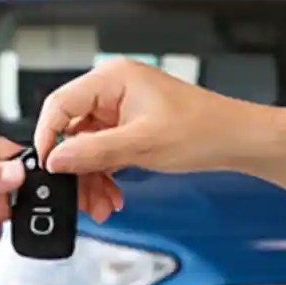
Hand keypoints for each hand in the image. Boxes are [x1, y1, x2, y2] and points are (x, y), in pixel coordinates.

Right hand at [35, 58, 285, 206]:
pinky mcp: (132, 128)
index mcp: (113, 79)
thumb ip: (93, 152)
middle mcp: (114, 90)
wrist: (238, 141)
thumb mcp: (141, 146)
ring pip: (87, 148)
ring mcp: (122, 110)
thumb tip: (56, 159)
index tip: (48, 168)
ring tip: (101, 205)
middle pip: (72, 130)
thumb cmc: (203, 130)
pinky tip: (112, 197)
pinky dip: (106, 176)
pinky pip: (105, 153)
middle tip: (78, 198)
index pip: (59, 105)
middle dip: (76, 169)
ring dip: (91, 179)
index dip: (48, 138)